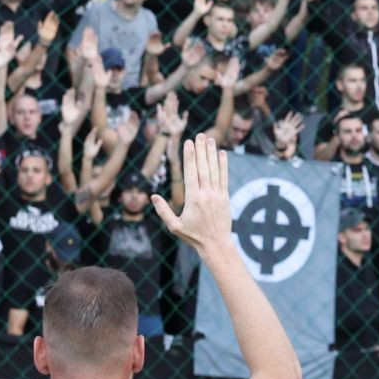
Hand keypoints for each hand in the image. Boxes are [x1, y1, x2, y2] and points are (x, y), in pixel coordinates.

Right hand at [153, 132, 234, 247]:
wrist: (216, 244)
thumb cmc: (193, 236)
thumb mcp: (174, 226)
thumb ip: (163, 211)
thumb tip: (153, 196)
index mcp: (193, 199)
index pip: (191, 173)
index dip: (190, 156)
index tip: (188, 143)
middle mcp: (206, 194)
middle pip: (203, 167)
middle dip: (201, 150)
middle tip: (199, 135)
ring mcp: (217, 195)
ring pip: (214, 170)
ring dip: (211, 153)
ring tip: (210, 139)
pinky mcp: (225, 197)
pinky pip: (224, 177)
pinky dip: (223, 165)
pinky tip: (222, 153)